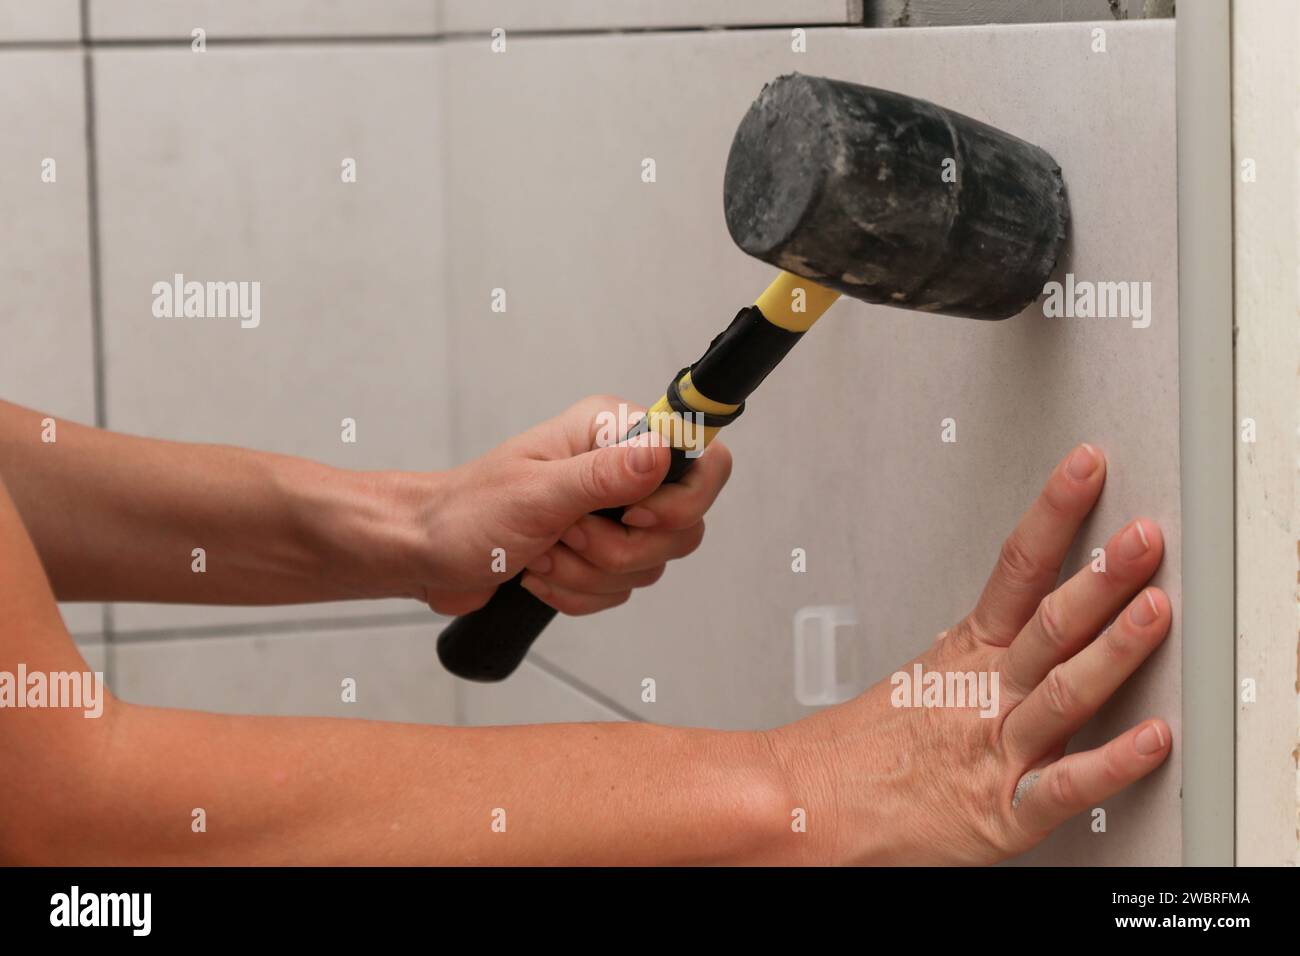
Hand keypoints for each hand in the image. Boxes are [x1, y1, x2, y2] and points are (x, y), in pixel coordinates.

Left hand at [404, 395, 731, 615]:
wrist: (429, 554)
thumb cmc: (465, 513)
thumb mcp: (534, 493)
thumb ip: (603, 476)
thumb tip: (661, 453)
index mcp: (611, 433)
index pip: (698, 455)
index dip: (679, 499)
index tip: (632, 517)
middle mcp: (622, 469)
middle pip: (682, 525)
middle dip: (618, 549)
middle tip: (564, 535)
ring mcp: (614, 514)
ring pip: (651, 565)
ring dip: (589, 573)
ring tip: (543, 553)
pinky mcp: (603, 554)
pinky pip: (624, 590)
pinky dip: (579, 592)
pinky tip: (542, 574)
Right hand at [765, 443, 1172, 864]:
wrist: (814, 801)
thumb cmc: (871, 744)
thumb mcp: (927, 675)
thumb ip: (985, 649)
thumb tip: (1021, 615)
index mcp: (970, 652)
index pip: (1017, 567)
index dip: (1054, 513)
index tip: (1085, 468)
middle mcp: (987, 692)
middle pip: (1047, 624)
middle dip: (1100, 576)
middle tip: (1141, 537)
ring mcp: (996, 750)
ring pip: (1061, 693)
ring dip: (1112, 650)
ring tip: (1154, 611)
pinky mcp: (1004, 812)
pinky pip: (1065, 788)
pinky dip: (1111, 765)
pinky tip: (1153, 741)